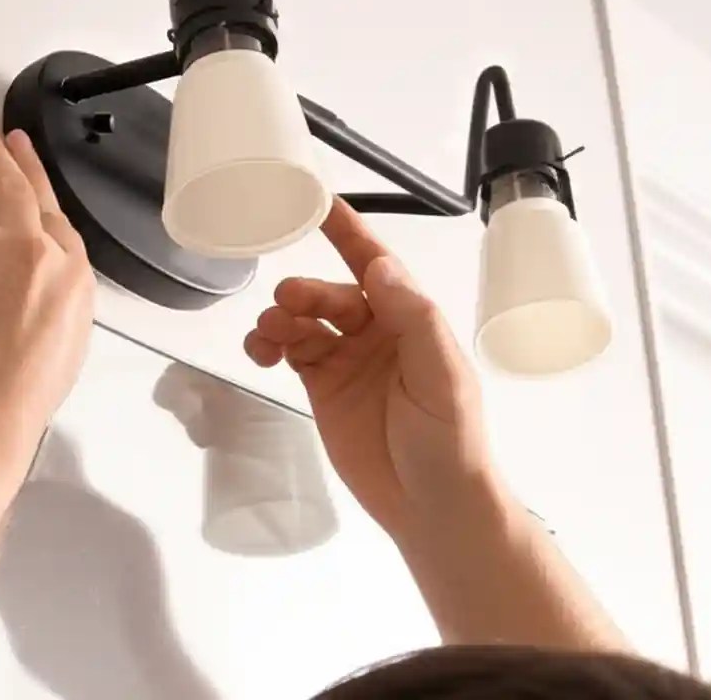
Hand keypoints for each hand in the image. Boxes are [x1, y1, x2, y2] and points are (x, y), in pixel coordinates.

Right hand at [244, 197, 498, 538]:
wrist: (432, 508)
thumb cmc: (449, 440)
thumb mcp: (442, 376)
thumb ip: (414, 319)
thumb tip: (380, 265)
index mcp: (412, 320)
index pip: (376, 264)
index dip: (349, 233)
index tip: (318, 203)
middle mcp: (378, 333)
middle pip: (331, 294)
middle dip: (306, 292)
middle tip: (286, 302)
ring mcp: (348, 360)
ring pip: (304, 321)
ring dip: (282, 318)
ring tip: (267, 335)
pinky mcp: (322, 389)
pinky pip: (290, 352)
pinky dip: (271, 346)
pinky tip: (260, 352)